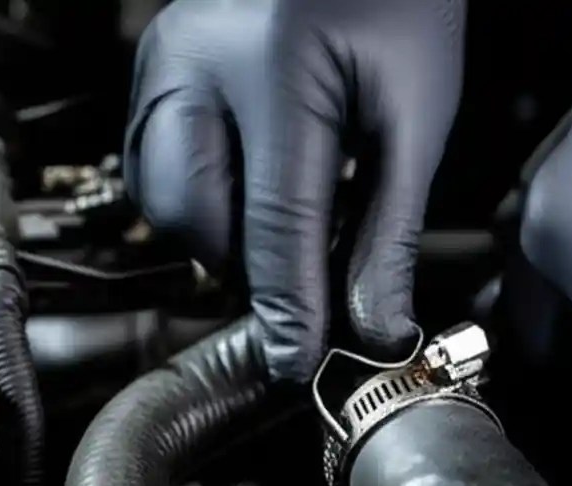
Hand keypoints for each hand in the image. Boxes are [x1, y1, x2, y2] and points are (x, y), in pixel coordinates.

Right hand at [125, 0, 464, 381]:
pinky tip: (256, 188)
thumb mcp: (416, 113)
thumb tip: (374, 325)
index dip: (290, 306)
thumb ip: (389, 226)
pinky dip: (203, 197)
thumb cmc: (400, 3)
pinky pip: (158, 162)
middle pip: (199, 218)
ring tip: (288, 228)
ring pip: (166, 198)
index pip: (275, 223)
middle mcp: (197, 59)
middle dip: (250, 266)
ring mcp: (164, 58)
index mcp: (275, 66)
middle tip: (309, 283)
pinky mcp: (155, 65)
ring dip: (222, 235)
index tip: (301, 363)